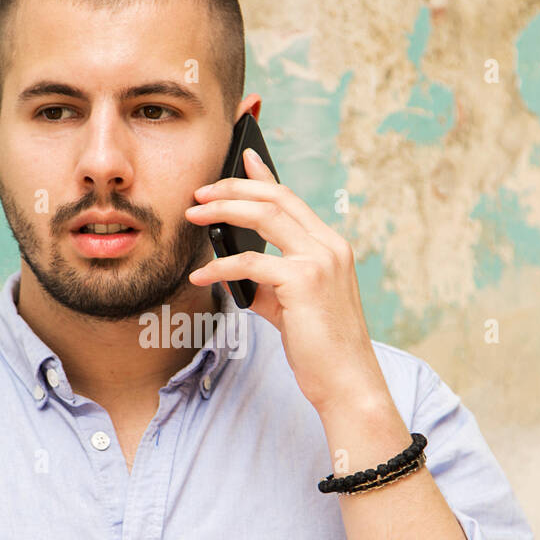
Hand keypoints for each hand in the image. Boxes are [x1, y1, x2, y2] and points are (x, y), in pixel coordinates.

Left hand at [184, 148, 390, 414]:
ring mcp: (320, 261)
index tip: (241, 157)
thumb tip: (230, 268)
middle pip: (274, 198)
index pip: (291, 199)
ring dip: (222, 211)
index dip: (264, 176)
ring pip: (264, 216)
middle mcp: (329, 246)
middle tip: (198, 193)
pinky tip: (201, 275)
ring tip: (192, 216)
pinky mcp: (304, 282)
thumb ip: (266, 282)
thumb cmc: (320, 348)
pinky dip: (220, 265)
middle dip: (232, 189)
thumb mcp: (291, 306)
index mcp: (330, 246)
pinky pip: (251, 263)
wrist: (347, 382)